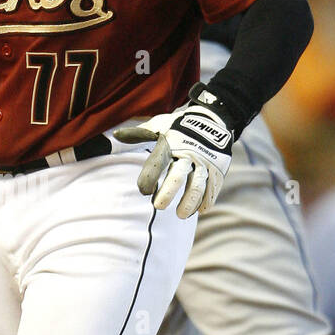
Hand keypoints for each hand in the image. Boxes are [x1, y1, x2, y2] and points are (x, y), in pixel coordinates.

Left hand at [114, 85, 233, 218]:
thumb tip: (116, 135)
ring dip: (189, 201)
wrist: (211, 120)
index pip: (158, 162)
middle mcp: (188, 154)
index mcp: (171, 145)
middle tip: (158, 207)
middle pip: (178, 176)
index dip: (150, 176)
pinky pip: (213, 187)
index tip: (143, 191)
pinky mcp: (217, 169)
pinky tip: (199, 210)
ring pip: (197, 185)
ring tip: (181, 215)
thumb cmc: (178, 127)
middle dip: (169, 192)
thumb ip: (139, 133)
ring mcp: (204, 162)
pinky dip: (207, 200)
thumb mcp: (159, 125)